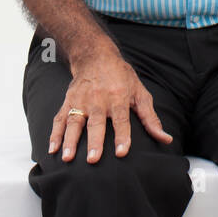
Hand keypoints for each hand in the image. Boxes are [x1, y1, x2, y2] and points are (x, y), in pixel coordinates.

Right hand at [48, 45, 171, 162]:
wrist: (96, 56)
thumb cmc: (122, 77)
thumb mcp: (140, 93)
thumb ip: (150, 118)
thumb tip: (165, 139)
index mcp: (119, 97)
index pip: (122, 119)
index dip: (122, 136)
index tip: (122, 153)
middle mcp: (99, 99)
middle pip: (96, 123)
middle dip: (94, 142)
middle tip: (92, 160)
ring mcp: (81, 100)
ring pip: (74, 122)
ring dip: (69, 141)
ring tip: (67, 158)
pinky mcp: (68, 101)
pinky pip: (60, 119)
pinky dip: (55, 134)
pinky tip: (52, 149)